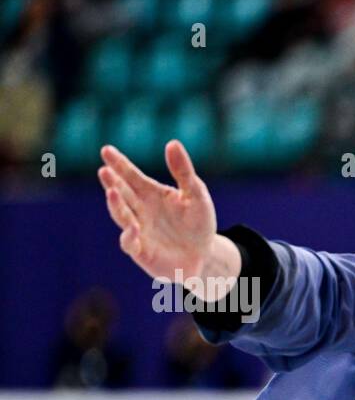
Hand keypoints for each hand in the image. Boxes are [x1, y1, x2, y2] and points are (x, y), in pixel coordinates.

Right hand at [98, 139, 219, 282]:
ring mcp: (138, 230)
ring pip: (121, 216)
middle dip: (112, 182)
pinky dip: (129, 236)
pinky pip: (130, 243)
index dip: (118, 163)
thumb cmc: (199, 223)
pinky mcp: (141, 251)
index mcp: (150, 193)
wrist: (205, 256)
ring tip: (112, 192)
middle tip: (105, 171)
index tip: (106, 150)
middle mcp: (140, 210)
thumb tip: (172, 143)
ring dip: (115, 205)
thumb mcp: (197, 195)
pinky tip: (133, 227)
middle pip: (122, 192)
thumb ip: (184, 172)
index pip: (130, 175)